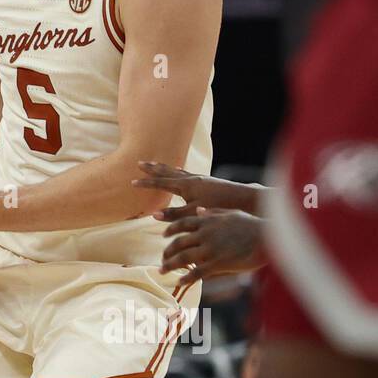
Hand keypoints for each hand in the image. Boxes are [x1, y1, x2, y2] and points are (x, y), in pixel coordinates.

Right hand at [133, 161, 264, 221]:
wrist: (244, 198)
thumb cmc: (219, 206)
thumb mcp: (195, 212)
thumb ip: (175, 214)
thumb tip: (154, 214)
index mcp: (186, 185)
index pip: (161, 183)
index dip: (146, 183)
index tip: (133, 182)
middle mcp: (191, 179)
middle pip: (167, 172)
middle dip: (153, 168)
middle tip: (140, 163)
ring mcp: (199, 179)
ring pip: (177, 171)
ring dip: (164, 168)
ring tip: (156, 165)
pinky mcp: (207, 181)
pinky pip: (186, 174)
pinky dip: (178, 172)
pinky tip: (180, 172)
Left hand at [160, 208, 267, 283]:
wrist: (267, 238)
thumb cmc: (252, 225)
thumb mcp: (231, 213)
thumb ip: (213, 212)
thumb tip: (199, 210)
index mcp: (208, 220)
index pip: (182, 223)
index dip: (170, 230)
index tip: (163, 236)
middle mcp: (205, 233)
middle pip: (178, 242)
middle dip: (168, 251)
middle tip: (162, 258)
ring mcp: (210, 249)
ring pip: (183, 257)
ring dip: (170, 265)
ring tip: (162, 270)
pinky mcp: (217, 263)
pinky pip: (196, 272)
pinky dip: (186, 278)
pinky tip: (178, 282)